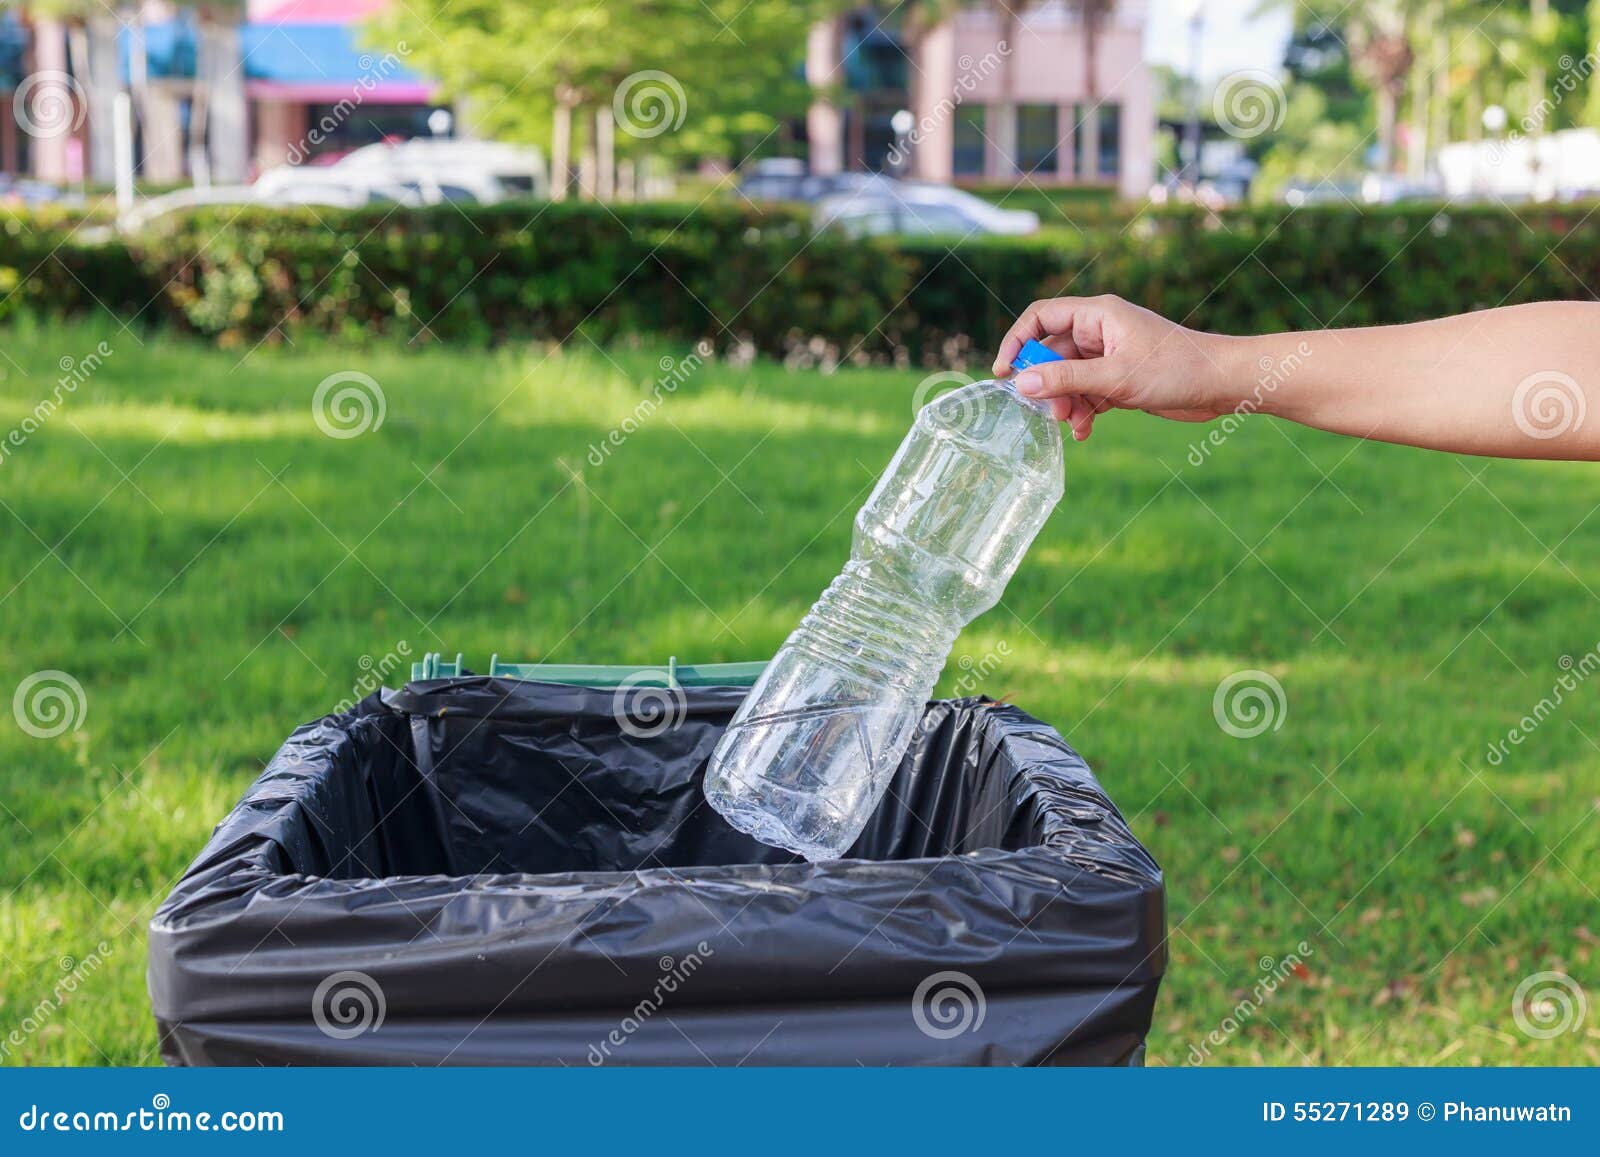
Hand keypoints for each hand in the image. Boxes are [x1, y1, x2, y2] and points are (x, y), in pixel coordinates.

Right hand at [993, 295, 1232, 440]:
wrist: (1222, 384)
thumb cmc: (1177, 369)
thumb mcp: (1115, 377)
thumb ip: (1066, 380)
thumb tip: (1022, 383)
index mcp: (1098, 315)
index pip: (1041, 317)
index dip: (1017, 342)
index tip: (1004, 373)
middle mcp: (1100, 331)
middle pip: (1052, 353)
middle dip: (1048, 384)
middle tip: (1051, 412)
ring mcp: (1110, 355)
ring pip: (1068, 377)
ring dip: (1066, 403)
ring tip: (1075, 425)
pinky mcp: (1119, 377)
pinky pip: (1087, 392)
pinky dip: (1083, 411)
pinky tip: (1085, 431)